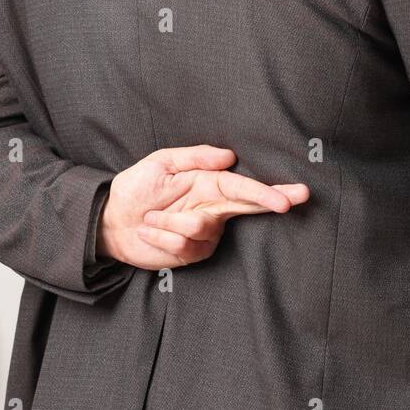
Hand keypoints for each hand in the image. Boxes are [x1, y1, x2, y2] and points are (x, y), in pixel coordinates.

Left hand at [97, 145, 308, 270]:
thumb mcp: (159, 164)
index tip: (289, 196)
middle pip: (250, 206)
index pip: (243, 187)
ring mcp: (206, 232)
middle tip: (299, 197)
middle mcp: (213, 207)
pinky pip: (183, 244)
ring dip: (168, 221)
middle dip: (274, 200)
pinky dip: (161, 235)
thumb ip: (195, 158)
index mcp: (208, 184)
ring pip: (200, 228)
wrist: (110, 222)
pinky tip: (150, 231)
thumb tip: (229, 156)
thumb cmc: (135, 189)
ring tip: (151, 217)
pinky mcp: (193, 252)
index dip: (267, 192)